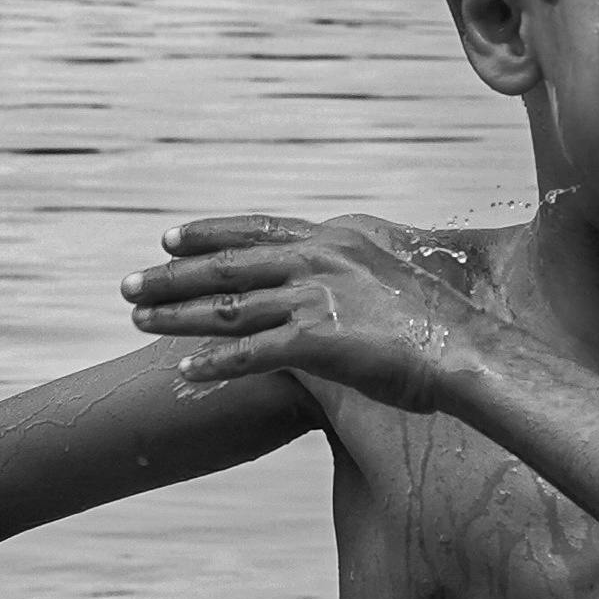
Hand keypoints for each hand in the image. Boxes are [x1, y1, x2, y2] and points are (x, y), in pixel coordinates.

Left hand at [124, 215, 501, 410]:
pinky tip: (184, 370)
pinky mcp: (318, 340)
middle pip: (230, 264)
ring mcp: (317, 297)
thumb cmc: (441, 326)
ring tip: (137, 319)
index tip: (169, 237)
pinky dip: (214, 362)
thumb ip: (356, 278)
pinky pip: (252, 353)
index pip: (258, 229)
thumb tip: (343, 290)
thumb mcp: (394, 280)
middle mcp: (320, 259)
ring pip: (229, 304)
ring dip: (177, 312)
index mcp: (336, 239)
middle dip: (173, 274)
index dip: (209, 233)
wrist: (470, 351)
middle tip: (129, 281)